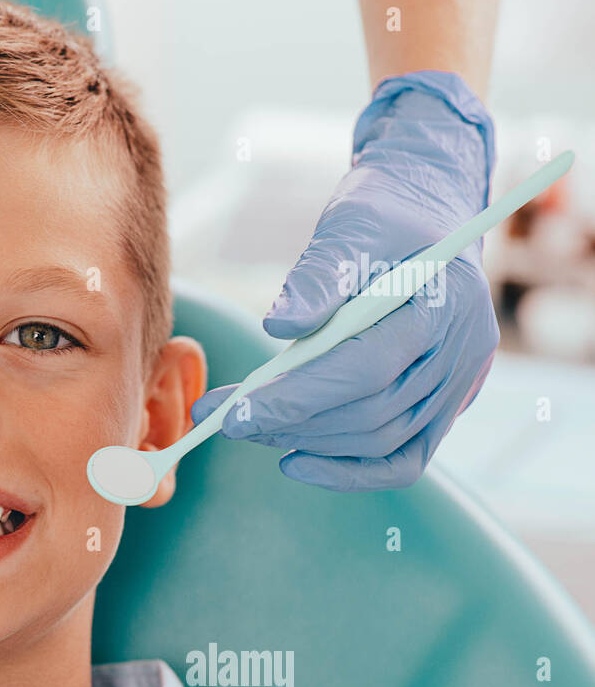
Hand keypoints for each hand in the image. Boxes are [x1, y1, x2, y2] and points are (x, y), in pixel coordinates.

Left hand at [192, 71, 499, 490]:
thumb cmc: (381, 217)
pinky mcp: (447, 405)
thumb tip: (278, 327)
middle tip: (224, 419)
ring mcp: (461, 385)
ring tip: (249, 427)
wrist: (426, 216)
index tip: (231, 412)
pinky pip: (402, 457)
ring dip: (308, 441)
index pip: (364, 370)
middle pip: (370, 413)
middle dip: (289, 422)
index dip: (294, 397)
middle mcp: (462, 353)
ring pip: (381, 439)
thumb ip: (317, 278)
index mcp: (443, 304)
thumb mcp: (348, 228)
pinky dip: (350, 470)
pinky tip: (295, 461)